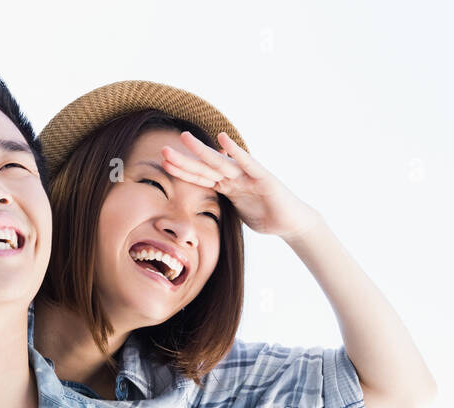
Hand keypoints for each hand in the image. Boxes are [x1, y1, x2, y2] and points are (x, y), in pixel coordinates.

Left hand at [160, 130, 320, 241]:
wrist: (291, 223)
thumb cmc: (266, 216)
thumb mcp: (238, 211)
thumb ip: (224, 202)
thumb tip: (209, 200)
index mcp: (227, 186)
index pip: (200, 178)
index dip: (182, 171)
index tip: (162, 164)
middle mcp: (235, 177)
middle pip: (204, 168)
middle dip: (184, 161)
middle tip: (162, 150)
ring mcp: (248, 176)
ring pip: (220, 163)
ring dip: (202, 151)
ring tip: (184, 138)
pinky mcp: (263, 178)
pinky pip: (247, 163)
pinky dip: (236, 150)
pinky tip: (223, 138)